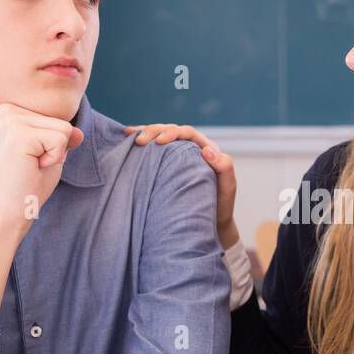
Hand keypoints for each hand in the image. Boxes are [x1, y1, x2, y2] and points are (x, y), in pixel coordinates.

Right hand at [0, 102, 83, 229]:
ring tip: (32, 165)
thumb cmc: (30, 182)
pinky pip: (60, 140)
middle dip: (56, 149)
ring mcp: (10, 121)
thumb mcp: (52, 153)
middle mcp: (6, 111)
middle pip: (62, 122)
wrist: (11, 208)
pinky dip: (54, 159)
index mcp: (9, 112)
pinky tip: (33, 167)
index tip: (32, 158)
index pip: (56, 118)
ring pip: (64, 129)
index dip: (53, 144)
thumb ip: (64, 136)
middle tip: (32, 164)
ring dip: (55, 154)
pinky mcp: (18, 135)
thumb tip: (79, 132)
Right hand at [123, 123, 238, 247]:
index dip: (172, 133)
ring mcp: (176, 157)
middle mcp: (190, 149)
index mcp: (206, 149)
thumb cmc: (220, 206)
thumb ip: (224, 167)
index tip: (159, 142)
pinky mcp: (164, 167)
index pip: (187, 132)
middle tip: (138, 140)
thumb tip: (206, 149)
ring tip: (127, 134)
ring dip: (143, 133)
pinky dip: (140, 146)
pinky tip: (126, 143)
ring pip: (159, 137)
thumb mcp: (227, 188)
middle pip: (170, 130)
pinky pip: (153, 152)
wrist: (211, 223)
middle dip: (153, 131)